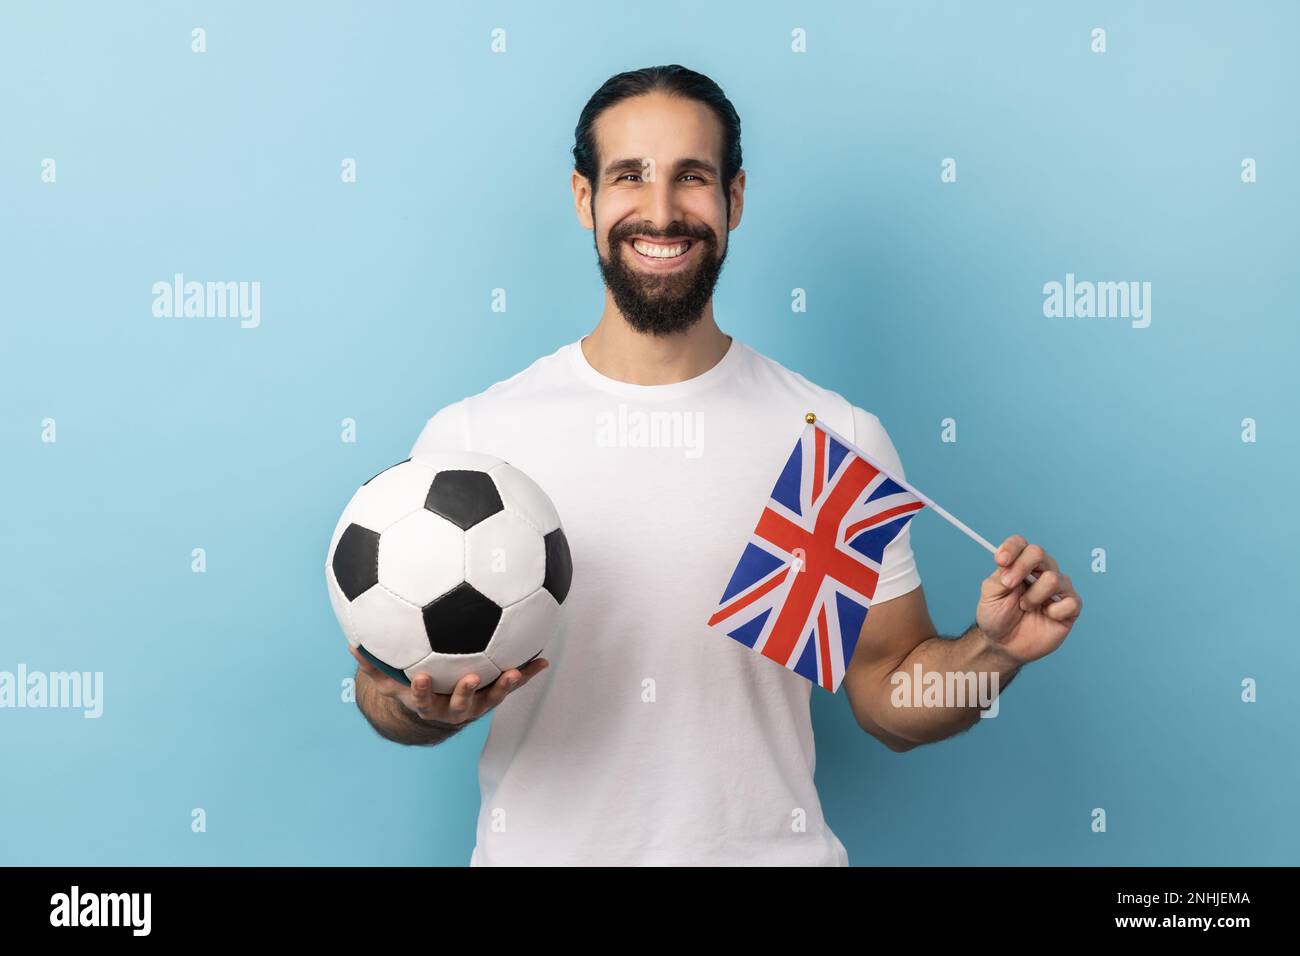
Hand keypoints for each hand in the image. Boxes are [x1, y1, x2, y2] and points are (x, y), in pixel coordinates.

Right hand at [348, 645, 548, 725]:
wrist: (440, 713)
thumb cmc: (415, 689)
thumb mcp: (394, 682)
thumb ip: (375, 667)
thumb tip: (352, 646)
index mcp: (430, 705)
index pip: (423, 700)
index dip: (423, 691)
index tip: (422, 678)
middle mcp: (455, 708)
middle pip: (462, 705)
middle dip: (466, 693)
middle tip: (472, 679)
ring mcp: (478, 704)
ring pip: (493, 698)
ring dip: (506, 685)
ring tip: (517, 672)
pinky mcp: (496, 695)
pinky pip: (513, 684)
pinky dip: (528, 673)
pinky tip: (543, 660)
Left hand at [976, 534, 1082, 664]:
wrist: (1003, 644)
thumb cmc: (996, 617)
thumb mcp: (990, 594)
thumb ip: (1000, 575)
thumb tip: (1011, 563)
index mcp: (1020, 565)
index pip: (1021, 544)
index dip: (1012, 548)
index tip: (1000, 560)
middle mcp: (1041, 572)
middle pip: (1039, 553)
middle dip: (1021, 568)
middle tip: (1009, 585)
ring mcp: (1057, 589)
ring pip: (1053, 578)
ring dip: (1034, 595)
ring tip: (1024, 607)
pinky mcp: (1070, 608)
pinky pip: (1071, 601)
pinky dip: (1055, 610)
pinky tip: (1046, 616)